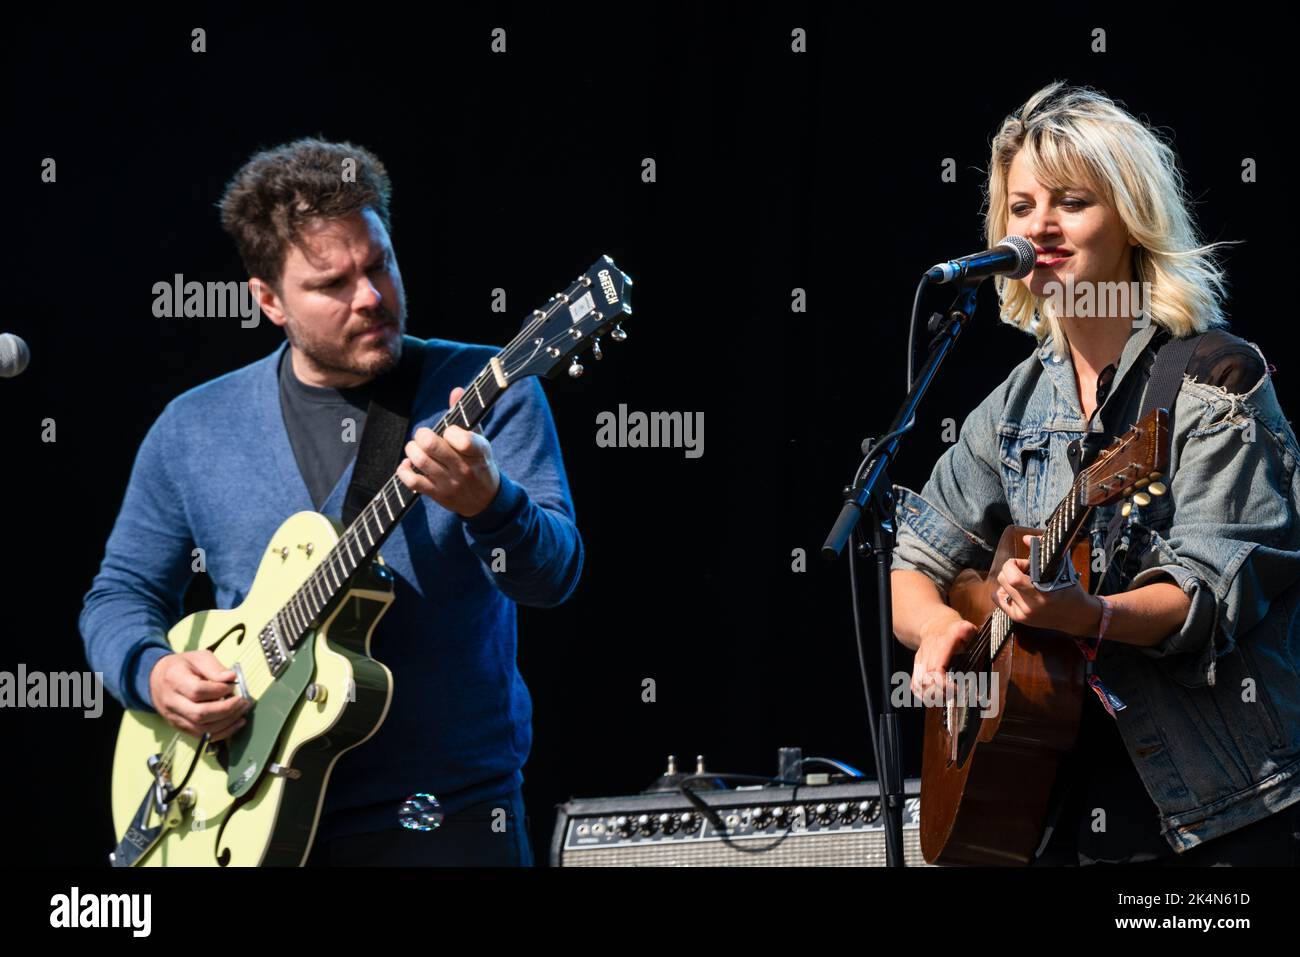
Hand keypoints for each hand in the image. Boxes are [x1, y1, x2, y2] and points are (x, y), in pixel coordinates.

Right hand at [149, 650, 250, 740]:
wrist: (157, 679)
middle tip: (241, 701)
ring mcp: (174, 717)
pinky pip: (201, 736)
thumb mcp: (198, 658)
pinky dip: (221, 732)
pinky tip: (235, 723)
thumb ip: (215, 668)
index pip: (197, 691)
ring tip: (241, 711)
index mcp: (174, 680)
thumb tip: (231, 677)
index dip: (219, 690)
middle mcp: (171, 702)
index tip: (232, 684)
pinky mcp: (180, 727)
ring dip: (226, 722)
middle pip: (200, 713)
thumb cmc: (181, 667)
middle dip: (226, 709)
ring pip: (201, 728)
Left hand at [397, 387, 501, 517]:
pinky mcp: (437, 494)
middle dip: (422, 435)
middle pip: (432, 446)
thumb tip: (456, 390)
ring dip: (412, 449)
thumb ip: (465, 415)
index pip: (463, 439)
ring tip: (415, 447)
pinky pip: (412, 481)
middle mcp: (464, 469)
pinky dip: (404, 469)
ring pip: (420, 460)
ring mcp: (450, 483)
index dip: (451, 431)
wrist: (485, 501)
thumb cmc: (479, 463)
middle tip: (424, 435)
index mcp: (479, 453)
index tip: (449, 432)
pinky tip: (409, 463)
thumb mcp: (480, 440)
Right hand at [911, 613, 978, 700]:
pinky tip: (934, 697)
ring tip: (946, 697)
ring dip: (931, 695)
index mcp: (939, 647)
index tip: (956, 689)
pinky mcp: (917, 669)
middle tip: (955, 695)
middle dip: (940, 693)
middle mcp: (927, 656)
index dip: (944, 683)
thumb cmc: (951, 631)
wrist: (935, 626)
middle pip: (925, 680)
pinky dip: (922, 695)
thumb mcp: (964, 627)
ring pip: (918, 685)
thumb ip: (967, 630)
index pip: (935, 669)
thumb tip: (967, 630)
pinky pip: (914, 685)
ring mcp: (920, 663)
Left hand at [993, 534, 1102, 634]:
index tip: (1025, 563)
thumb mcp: (1062, 567)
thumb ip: (1043, 550)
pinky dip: (1003, 591)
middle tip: (1024, 570)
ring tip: (1023, 580)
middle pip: (1004, 579)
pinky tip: (1016, 590)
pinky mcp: (1019, 618)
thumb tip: (1025, 538)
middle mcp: (1032, 604)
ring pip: (1000, 588)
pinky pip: (999, 600)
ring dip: (1008, 580)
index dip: (1015, 564)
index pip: (1013, 577)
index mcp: (1043, 592)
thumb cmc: (1070, 589)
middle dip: (1011, 569)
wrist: (1076, 615)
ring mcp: (1024, 613)